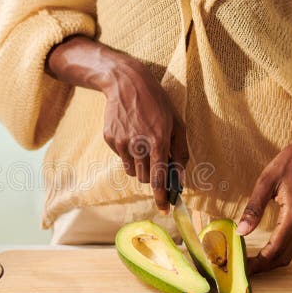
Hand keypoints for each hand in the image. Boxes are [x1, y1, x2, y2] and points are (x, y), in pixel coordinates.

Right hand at [101, 51, 188, 211]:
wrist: (127, 83)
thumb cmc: (157, 103)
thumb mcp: (177, 123)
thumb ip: (181, 152)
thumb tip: (181, 177)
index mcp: (158, 141)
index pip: (159, 178)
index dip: (162, 197)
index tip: (165, 209)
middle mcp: (138, 145)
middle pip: (145, 178)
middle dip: (152, 175)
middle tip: (156, 161)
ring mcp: (122, 143)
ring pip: (132, 171)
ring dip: (140, 166)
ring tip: (143, 145)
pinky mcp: (110, 139)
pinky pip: (121, 158)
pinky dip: (128, 153)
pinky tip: (131, 134)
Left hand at [236, 140, 291, 273]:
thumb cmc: (288, 164)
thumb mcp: (265, 182)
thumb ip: (254, 208)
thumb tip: (241, 231)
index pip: (274, 250)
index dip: (258, 263)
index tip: (243, 269)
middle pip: (283, 256)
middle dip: (264, 267)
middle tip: (243, 269)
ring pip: (290, 253)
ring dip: (272, 261)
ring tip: (252, 262)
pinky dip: (281, 252)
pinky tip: (267, 250)